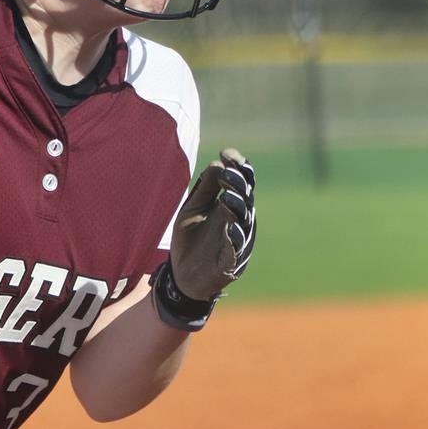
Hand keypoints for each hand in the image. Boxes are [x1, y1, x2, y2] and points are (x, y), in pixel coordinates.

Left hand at [167, 148, 255, 300]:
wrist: (182, 275)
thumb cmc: (191, 239)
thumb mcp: (193, 209)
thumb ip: (205, 188)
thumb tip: (218, 163)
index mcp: (232, 205)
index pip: (242, 181)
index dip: (238, 166)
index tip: (226, 153)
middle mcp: (239, 221)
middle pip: (245, 198)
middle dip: (238, 184)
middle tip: (227, 173)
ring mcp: (237, 241)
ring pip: (244, 222)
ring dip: (237, 208)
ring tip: (228, 197)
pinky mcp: (230, 262)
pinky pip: (236, 250)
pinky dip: (235, 240)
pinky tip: (230, 229)